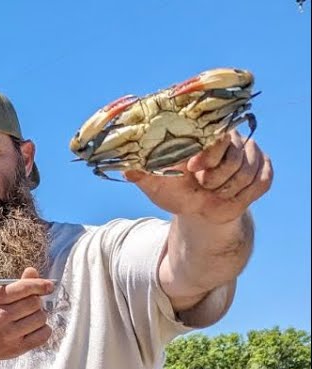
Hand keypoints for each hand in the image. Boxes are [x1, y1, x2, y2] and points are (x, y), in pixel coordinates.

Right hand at [0, 267, 54, 361]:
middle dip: (36, 303)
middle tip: (29, 307)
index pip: (23, 288)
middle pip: (35, 303)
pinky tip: (33, 329)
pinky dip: (43, 330)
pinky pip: (43, 335)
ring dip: (39, 317)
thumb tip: (32, 271)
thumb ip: (14, 286)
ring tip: (28, 319)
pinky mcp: (17, 348)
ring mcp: (8, 334)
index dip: (40, 285)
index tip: (49, 286)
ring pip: (41, 318)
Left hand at [125, 130, 272, 224]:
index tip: (193, 168)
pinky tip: (230, 196)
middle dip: (215, 178)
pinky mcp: (264, 170)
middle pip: (236, 156)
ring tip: (212, 191)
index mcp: (205, 135)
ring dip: (227, 190)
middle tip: (202, 184)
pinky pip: (261, 183)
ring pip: (248, 173)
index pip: (217, 135)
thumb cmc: (175, 191)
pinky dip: (244, 196)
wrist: (198, 210)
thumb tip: (126, 168)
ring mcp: (251, 153)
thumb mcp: (156, 184)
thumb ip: (142, 174)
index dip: (208, 154)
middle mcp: (232, 139)